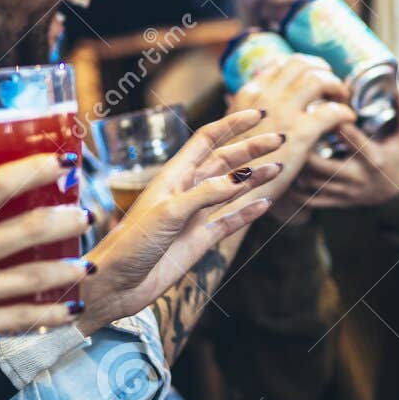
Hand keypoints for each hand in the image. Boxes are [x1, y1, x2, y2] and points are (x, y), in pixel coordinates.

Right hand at [0, 153, 91, 373]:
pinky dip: (53, 314)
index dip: (35, 170)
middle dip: (65, 220)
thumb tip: (15, 196)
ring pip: (32, 276)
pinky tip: (72, 309)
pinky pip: (23, 316)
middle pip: (25, 228)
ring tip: (86, 266)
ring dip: (66, 270)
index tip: (64, 162)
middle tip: (86, 216)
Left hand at [79, 109, 285, 329]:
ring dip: (255, 178)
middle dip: (252, 149)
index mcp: (173, 175)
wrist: (117, 284)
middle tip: (281, 140)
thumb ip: (206, 194)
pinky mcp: (200, 241)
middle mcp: (186, 191)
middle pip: (225, 161)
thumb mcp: (168, 213)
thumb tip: (242, 178)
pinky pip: (230, 221)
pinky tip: (265, 203)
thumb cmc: (131, 243)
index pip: (207, 139)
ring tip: (280, 167)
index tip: (260, 114)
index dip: (233, 125)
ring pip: (232, 190)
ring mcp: (195, 216)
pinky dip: (248, 212)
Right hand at [229, 55, 355, 192]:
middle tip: (332, 85)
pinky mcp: (301, 134)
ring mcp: (283, 113)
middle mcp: (265, 97)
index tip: (312, 76)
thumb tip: (248, 108)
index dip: (301, 67)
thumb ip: (243, 117)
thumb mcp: (230, 134)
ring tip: (342, 99)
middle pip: (301, 64)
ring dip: (336, 86)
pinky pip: (332, 111)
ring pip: (319, 80)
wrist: (231, 193)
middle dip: (322, 70)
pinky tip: (348, 119)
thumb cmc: (232, 170)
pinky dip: (344, 112)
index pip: (279, 64)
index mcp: (248, 94)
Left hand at [297, 84, 398, 208]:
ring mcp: (344, 193)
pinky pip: (308, 199)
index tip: (322, 102)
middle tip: (294, 125)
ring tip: (288, 143)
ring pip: (310, 182)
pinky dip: (293, 186)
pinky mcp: (335, 201)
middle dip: (305, 145)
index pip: (350, 138)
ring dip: (296, 163)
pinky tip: (288, 168)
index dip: (333, 119)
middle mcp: (357, 179)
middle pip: (320, 165)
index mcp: (374, 159)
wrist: (397, 190)